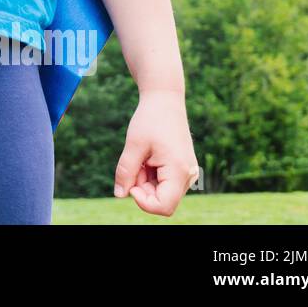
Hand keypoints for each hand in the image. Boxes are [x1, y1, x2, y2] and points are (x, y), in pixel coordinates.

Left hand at [113, 90, 199, 216]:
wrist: (165, 100)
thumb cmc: (150, 119)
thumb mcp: (133, 145)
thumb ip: (125, 172)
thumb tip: (119, 195)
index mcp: (179, 170)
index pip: (164, 206)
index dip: (143, 201)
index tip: (130, 182)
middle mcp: (188, 175)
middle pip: (161, 200)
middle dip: (142, 187)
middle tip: (135, 162)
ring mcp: (187, 173)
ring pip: (161, 191)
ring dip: (145, 180)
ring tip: (141, 156)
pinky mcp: (182, 169)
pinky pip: (164, 182)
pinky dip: (150, 175)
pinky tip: (147, 158)